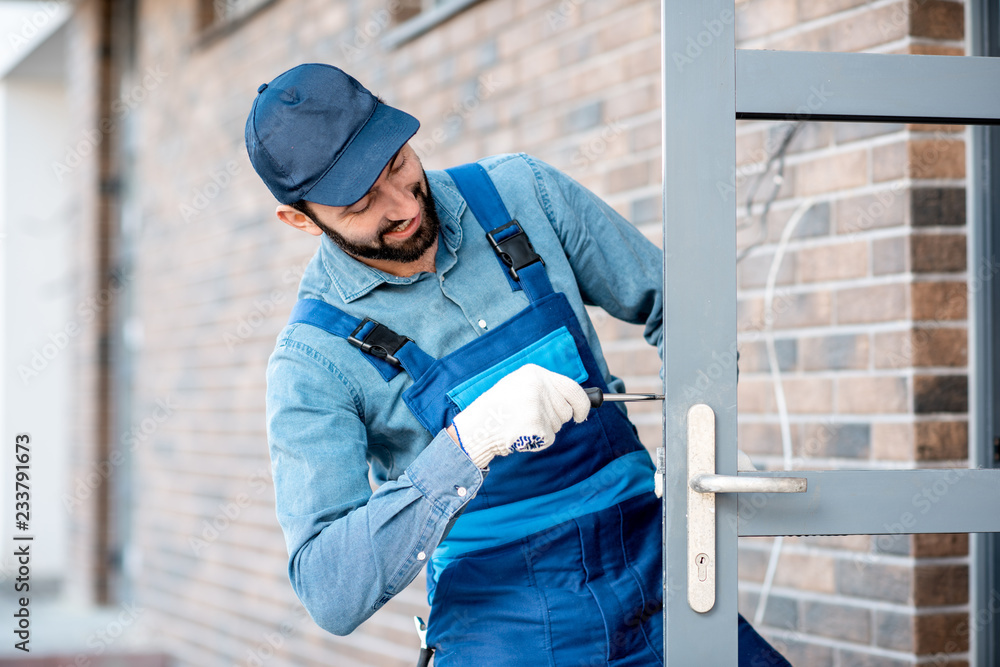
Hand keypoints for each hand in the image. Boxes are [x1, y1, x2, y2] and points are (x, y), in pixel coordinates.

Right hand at [450, 364, 590, 467]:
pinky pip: (549, 438)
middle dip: (556, 419)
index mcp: (534, 373)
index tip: (581, 415)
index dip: (582, 404)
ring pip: (558, 425)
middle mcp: (538, 386)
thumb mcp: (519, 386)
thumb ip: (546, 388)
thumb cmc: (498, 408)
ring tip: (521, 424)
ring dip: (544, 430)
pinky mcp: (536, 425)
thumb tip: (578, 401)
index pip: (573, 388)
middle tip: (532, 419)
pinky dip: (538, 441)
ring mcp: (537, 406)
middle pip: (567, 410)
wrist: (477, 426)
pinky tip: (521, 434)